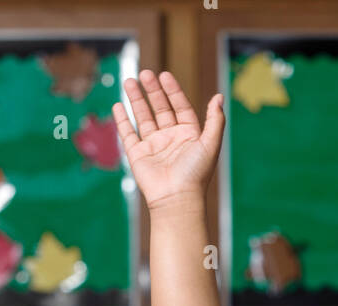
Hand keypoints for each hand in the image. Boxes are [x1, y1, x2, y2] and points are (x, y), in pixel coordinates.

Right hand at [113, 71, 224, 211]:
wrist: (176, 199)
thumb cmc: (195, 174)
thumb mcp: (210, 144)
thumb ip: (215, 120)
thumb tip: (219, 97)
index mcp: (189, 136)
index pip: (180, 107)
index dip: (173, 91)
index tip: (165, 76)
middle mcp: (171, 140)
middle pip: (161, 109)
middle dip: (153, 91)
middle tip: (145, 74)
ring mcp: (154, 147)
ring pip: (143, 118)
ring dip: (136, 100)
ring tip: (129, 81)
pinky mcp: (138, 156)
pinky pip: (128, 134)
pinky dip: (122, 120)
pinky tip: (118, 105)